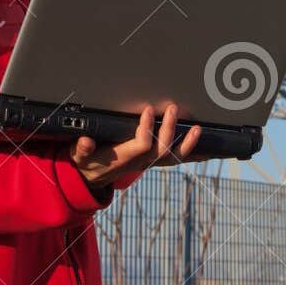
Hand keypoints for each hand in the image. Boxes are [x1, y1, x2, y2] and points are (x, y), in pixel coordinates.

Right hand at [68, 103, 201, 191]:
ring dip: (188, 144)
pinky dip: (191, 154)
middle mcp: (139, 162)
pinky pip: (175, 160)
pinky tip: (207, 151)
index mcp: (123, 157)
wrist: (92, 177)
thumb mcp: (78, 155)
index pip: (141, 145)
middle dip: (169, 129)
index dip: (147, 128)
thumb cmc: (86, 161)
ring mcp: (148, 163)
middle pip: (161, 150)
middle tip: (173, 108)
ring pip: (172, 158)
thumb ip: (81, 149)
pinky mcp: (153, 161)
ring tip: (198, 129)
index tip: (148, 109)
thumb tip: (86, 142)